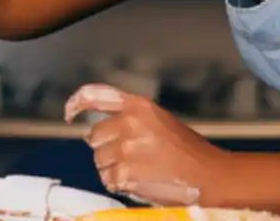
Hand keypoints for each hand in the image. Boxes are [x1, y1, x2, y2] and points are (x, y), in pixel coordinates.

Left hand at [66, 84, 230, 206]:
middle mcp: (129, 123)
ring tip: (138, 170)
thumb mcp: (159, 121)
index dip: (76, 104)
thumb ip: (129, 118)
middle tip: (129, 156)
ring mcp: (126, 149)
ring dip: (112, 168)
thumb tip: (98, 130)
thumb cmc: (188, 150)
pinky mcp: (126, 173)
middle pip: (93, 135)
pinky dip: (119, 183)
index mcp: (138, 106)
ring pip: (99, 160)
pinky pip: (108, 179)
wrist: (210, 175)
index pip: (95, 95)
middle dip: (106, 147)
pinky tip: (138, 181)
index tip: (69, 114)